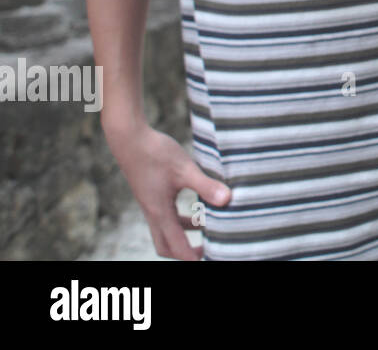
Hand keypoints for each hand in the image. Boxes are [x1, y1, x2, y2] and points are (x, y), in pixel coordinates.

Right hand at [102, 121, 231, 260]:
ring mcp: (150, 204)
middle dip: (185, 252)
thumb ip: (206, 185)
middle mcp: (153, 212)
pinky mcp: (151, 194)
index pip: (177, 246)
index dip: (193, 256)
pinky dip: (181, 218)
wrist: (129, 139)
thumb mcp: (185, 169)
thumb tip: (228, 200)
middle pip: (166, 245)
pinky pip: (166, 215)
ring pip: (166, 230)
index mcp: (160, 212)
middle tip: (208, 249)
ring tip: (209, 226)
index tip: (210, 258)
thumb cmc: (156, 153)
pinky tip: (197, 204)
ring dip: (185, 233)